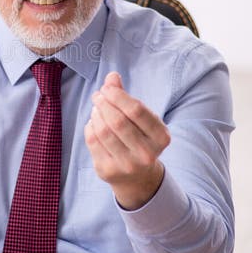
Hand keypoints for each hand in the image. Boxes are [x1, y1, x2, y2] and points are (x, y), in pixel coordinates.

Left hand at [84, 72, 170, 209]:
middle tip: (97, 95)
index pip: (136, 110)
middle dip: (104, 103)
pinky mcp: (108, 170)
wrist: (137, 177)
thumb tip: (112, 76)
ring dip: (96, 114)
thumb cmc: (139, 138)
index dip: (118, 95)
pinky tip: (94, 123)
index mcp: (161, 137)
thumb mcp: (140, 118)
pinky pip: (92, 141)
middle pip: (118, 121)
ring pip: (103, 131)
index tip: (107, 88)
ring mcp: (127, 165)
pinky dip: (90, 126)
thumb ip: (126, 96)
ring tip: (97, 108)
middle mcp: (147, 154)